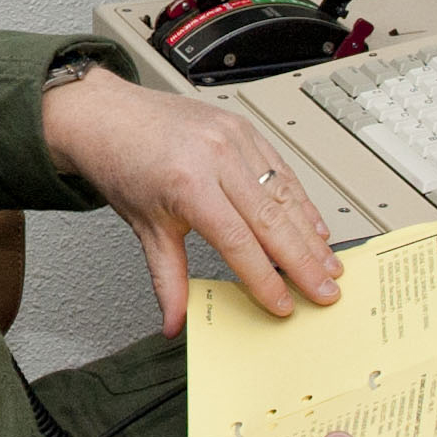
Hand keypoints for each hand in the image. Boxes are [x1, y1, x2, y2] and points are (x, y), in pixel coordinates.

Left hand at [40, 66, 339, 329]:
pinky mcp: (243, 129)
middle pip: (272, 219)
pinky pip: (280, 169)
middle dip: (303, 262)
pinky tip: (314, 226)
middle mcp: (216, 157)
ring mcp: (233, 138)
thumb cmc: (123, 164)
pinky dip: (301, 200)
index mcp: (189, 184)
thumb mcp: (144, 227)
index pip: (239, 242)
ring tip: (329, 265)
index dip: (264, 278)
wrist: (107, 115)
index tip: (283, 305)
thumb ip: (167, 278)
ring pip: (284, 194)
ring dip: (310, 233)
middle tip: (326, 292)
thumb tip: (175, 321)